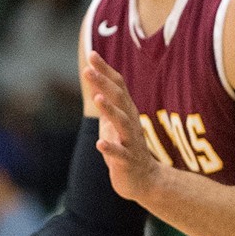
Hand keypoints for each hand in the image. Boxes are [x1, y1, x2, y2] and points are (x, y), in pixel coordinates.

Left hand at [83, 51, 159, 199]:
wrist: (145, 181)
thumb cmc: (126, 148)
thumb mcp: (114, 123)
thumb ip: (107, 103)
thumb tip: (95, 81)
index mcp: (127, 112)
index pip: (117, 86)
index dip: (105, 70)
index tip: (91, 54)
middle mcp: (130, 123)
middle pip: (118, 99)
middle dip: (103, 84)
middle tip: (89, 70)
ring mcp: (130, 142)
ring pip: (121, 123)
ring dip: (110, 111)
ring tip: (98, 100)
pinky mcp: (128, 161)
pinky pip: (119, 154)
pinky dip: (110, 148)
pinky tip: (100, 143)